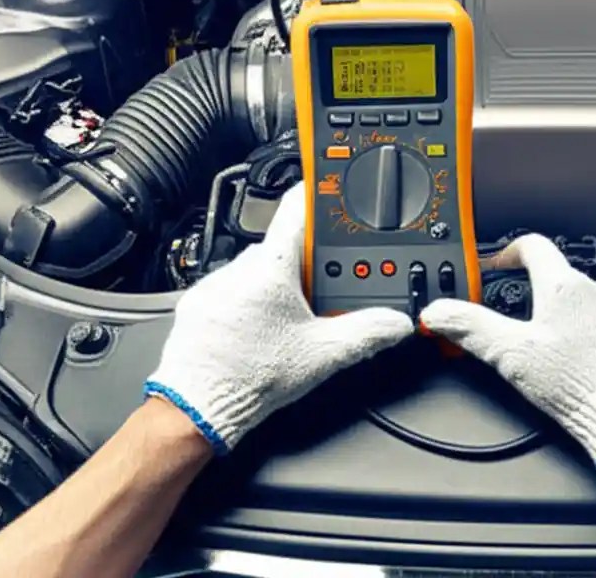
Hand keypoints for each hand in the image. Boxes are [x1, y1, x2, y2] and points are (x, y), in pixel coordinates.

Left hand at [144, 183, 413, 453]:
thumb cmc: (251, 378)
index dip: (317, 195)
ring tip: (285, 322)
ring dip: (273, 286)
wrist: (199, 406)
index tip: (327, 187)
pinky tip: (258, 331)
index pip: (297, 209)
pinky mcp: (199, 303)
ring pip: (255, 271)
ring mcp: (214, 284)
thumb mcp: (323, 355)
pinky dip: (248, 302)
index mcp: (271, 267)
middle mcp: (238, 267)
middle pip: (281, 248)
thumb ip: (366, 332)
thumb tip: (396, 322)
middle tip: (318, 295)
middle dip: (302, 266)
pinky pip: (231, 289)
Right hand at [420, 234, 595, 473]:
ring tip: (537, 345)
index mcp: (564, 285)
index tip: (493, 267)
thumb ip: (470, 328)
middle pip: (553, 275)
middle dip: (526, 292)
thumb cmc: (579, 385)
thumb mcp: (510, 354)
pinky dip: (577, 333)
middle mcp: (594, 291)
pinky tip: (567, 361)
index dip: (506, 252)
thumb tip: (438, 313)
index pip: (532, 245)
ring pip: (575, 301)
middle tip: (506, 316)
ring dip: (553, 314)